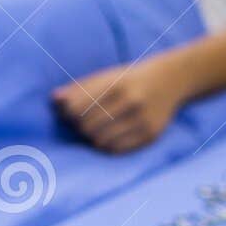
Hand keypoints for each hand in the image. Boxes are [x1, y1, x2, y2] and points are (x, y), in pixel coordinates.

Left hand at [53, 61, 185, 152]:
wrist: (172, 79)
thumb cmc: (130, 78)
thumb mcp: (107, 75)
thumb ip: (80, 88)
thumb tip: (54, 100)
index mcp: (116, 84)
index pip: (78, 108)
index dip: (68, 115)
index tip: (70, 114)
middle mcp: (130, 102)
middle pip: (87, 127)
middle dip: (80, 128)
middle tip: (82, 124)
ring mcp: (142, 119)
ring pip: (101, 141)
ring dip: (92, 138)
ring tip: (95, 131)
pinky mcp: (151, 135)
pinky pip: (117, 149)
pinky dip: (107, 146)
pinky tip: (108, 137)